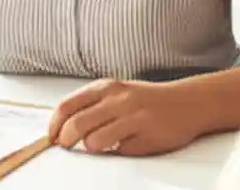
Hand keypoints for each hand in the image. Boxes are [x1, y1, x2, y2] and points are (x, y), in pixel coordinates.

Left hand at [48, 79, 200, 156]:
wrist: (187, 102)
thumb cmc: (146, 100)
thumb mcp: (116, 93)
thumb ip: (91, 105)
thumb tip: (61, 127)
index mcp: (106, 87)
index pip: (67, 106)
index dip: (54, 126)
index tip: (52, 138)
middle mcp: (118, 99)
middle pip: (76, 125)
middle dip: (66, 141)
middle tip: (67, 147)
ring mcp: (133, 117)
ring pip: (94, 142)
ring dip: (93, 148)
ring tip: (104, 143)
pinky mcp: (146, 135)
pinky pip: (120, 151)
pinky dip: (119, 152)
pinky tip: (130, 143)